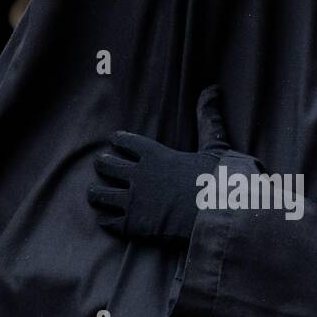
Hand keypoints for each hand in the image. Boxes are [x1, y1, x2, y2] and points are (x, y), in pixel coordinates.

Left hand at [88, 86, 227, 242]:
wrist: (221, 218)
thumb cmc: (220, 181)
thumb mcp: (215, 146)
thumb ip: (207, 119)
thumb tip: (212, 89)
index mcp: (154, 154)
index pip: (124, 141)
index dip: (118, 141)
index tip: (114, 140)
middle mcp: (138, 175)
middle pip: (105, 165)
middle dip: (102, 163)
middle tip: (102, 164)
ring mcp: (133, 201)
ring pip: (99, 194)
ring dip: (96, 193)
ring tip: (95, 193)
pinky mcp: (133, 226)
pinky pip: (108, 221)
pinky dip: (106, 220)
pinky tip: (107, 219)